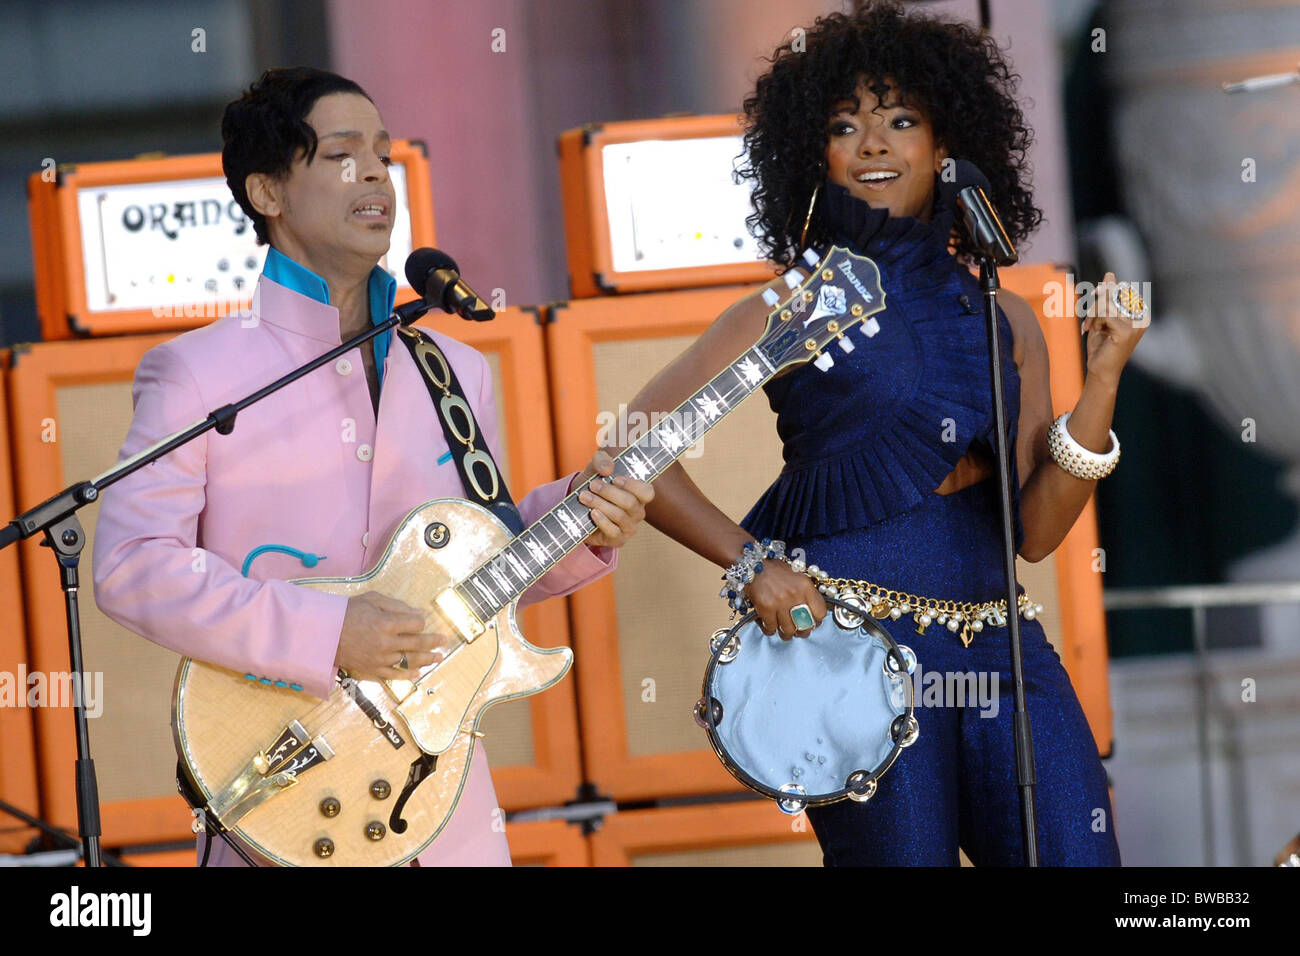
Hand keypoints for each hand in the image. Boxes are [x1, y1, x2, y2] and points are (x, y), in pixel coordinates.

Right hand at [335, 591, 445, 681]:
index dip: (421, 622)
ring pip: (409, 660)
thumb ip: (397, 606)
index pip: (415, 624)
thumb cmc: (348, 612)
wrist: (324, 633)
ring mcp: (379, 658)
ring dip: (426, 659)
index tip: (421, 621)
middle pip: (417, 643)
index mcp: (386, 623)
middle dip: (433, 641)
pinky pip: (393, 675)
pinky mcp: (372, 669)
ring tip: (438, 657)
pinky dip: (407, 676)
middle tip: (444, 641)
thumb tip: (420, 613)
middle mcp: (385, 643)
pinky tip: (417, 674)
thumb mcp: (372, 600)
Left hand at [571, 450, 654, 548]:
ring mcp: (629, 527)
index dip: (633, 486)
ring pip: (620, 516)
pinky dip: (602, 521)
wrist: (579, 506)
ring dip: (600, 504)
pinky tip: (592, 513)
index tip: (615, 478)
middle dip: (609, 493)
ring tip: (584, 497)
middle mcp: (637, 512)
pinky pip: (613, 531)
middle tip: (592, 485)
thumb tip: (607, 469)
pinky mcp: (618, 539)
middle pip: (630, 503)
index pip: (647, 492)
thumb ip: (601, 460)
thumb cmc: (594, 484)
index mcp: (638, 494)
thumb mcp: (596, 468)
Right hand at [744, 559, 826, 640]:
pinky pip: (771, 628)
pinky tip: (771, 626)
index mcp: (806, 586)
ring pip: (789, 630)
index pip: (820, 613)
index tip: (813, 621)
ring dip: (787, 634)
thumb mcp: (798, 577)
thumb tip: (812, 614)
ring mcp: (780, 602)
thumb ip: (807, 594)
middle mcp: (795, 595)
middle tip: (799, 631)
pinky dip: (771, 630)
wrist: (754, 563)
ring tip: (785, 632)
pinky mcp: (765, 607)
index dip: (817, 620)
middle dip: (803, 631)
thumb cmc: (776, 571)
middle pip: (806, 625)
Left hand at [1084, 271, 1146, 386]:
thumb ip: (1108, 296)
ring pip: (1107, 303)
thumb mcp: (1102, 318)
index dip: (1104, 294)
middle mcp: (1142, 318)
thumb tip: (1110, 274)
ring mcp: (1136, 325)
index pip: (1121, 290)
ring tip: (1090, 327)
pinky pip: (1104, 313)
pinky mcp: (1126, 332)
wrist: (1100, 371)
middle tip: (1089, 321)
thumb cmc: (1102, 346)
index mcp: (1141, 313)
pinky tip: (1091, 331)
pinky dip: (1094, 320)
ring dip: (1092, 314)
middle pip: (1114, 294)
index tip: (1094, 312)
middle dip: (1096, 305)